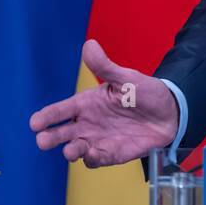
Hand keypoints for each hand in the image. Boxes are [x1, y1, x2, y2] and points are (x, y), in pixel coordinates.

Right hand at [29, 39, 179, 167]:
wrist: (170, 112)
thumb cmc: (145, 92)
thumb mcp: (126, 78)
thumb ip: (105, 66)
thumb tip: (89, 44)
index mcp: (86, 103)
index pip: (59, 111)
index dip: (46, 116)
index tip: (35, 122)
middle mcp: (87, 123)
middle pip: (61, 133)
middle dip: (49, 138)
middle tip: (42, 140)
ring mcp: (97, 139)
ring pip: (75, 149)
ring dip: (70, 151)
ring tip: (70, 151)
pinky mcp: (110, 153)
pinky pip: (96, 160)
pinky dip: (92, 160)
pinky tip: (93, 155)